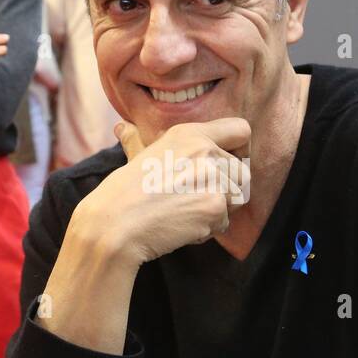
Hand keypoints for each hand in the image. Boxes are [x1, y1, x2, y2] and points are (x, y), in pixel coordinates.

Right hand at [71, 118, 251, 267]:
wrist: (114, 224)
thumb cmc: (121, 193)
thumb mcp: (134, 157)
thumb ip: (137, 140)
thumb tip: (122, 127)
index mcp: (190, 133)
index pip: (241, 131)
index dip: (240, 150)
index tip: (227, 164)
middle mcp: (205, 150)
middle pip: (243, 172)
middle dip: (225, 190)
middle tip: (194, 200)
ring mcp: (212, 178)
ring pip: (236, 199)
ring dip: (217, 211)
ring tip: (185, 212)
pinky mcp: (214, 206)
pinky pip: (224, 223)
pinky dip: (206, 230)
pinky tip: (180, 227)